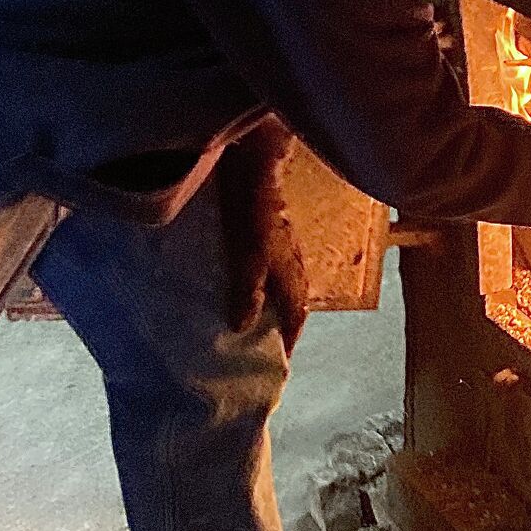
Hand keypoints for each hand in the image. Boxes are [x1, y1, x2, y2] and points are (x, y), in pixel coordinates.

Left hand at [219, 119, 309, 353]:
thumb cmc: (254, 215)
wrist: (255, 167)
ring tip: (240, 321)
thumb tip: (241, 327)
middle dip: (276, 328)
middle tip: (254, 348)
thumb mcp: (248, 258)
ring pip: (276, 288)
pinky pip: (263, 271)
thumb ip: (247, 293)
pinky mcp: (268, 236)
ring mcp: (281, 250)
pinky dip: (254, 286)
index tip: (278, 364)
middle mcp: (292, 267)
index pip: (296, 319)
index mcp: (293, 278)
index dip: (288, 342)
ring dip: (263, 306)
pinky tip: (235, 284)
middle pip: (288, 306)